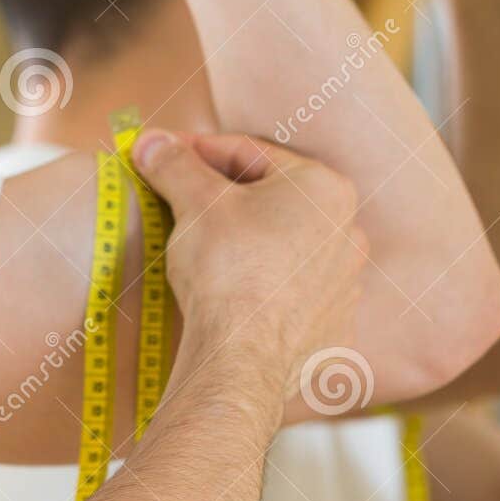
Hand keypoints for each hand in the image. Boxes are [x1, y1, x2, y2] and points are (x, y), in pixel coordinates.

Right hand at [132, 129, 368, 399]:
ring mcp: (346, 285)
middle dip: (227, 198)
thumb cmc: (228, 268)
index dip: (199, 151)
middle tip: (182, 202)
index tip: (165, 155)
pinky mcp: (335, 329)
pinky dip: (268, 290)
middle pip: (273, 200)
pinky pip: (296, 296)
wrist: (243, 358)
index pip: (250, 154)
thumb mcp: (194, 203)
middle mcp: (348, 231)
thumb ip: (174, 165)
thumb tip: (151, 142)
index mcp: (324, 187)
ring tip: (208, 254)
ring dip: (251, 245)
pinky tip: (237, 298)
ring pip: (287, 249)